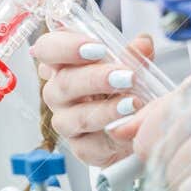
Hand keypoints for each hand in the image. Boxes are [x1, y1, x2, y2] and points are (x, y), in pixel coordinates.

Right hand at [32, 29, 155, 167]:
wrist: (134, 126)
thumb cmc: (123, 88)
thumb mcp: (130, 66)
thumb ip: (134, 55)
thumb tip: (143, 42)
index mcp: (64, 64)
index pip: (47, 48)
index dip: (66, 47)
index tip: (97, 48)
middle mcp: (57, 93)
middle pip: (63, 83)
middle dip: (96, 79)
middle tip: (127, 76)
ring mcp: (65, 122)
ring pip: (75, 117)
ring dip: (106, 110)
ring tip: (133, 103)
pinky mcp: (80, 148)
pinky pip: (90, 146)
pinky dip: (112, 138)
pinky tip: (130, 129)